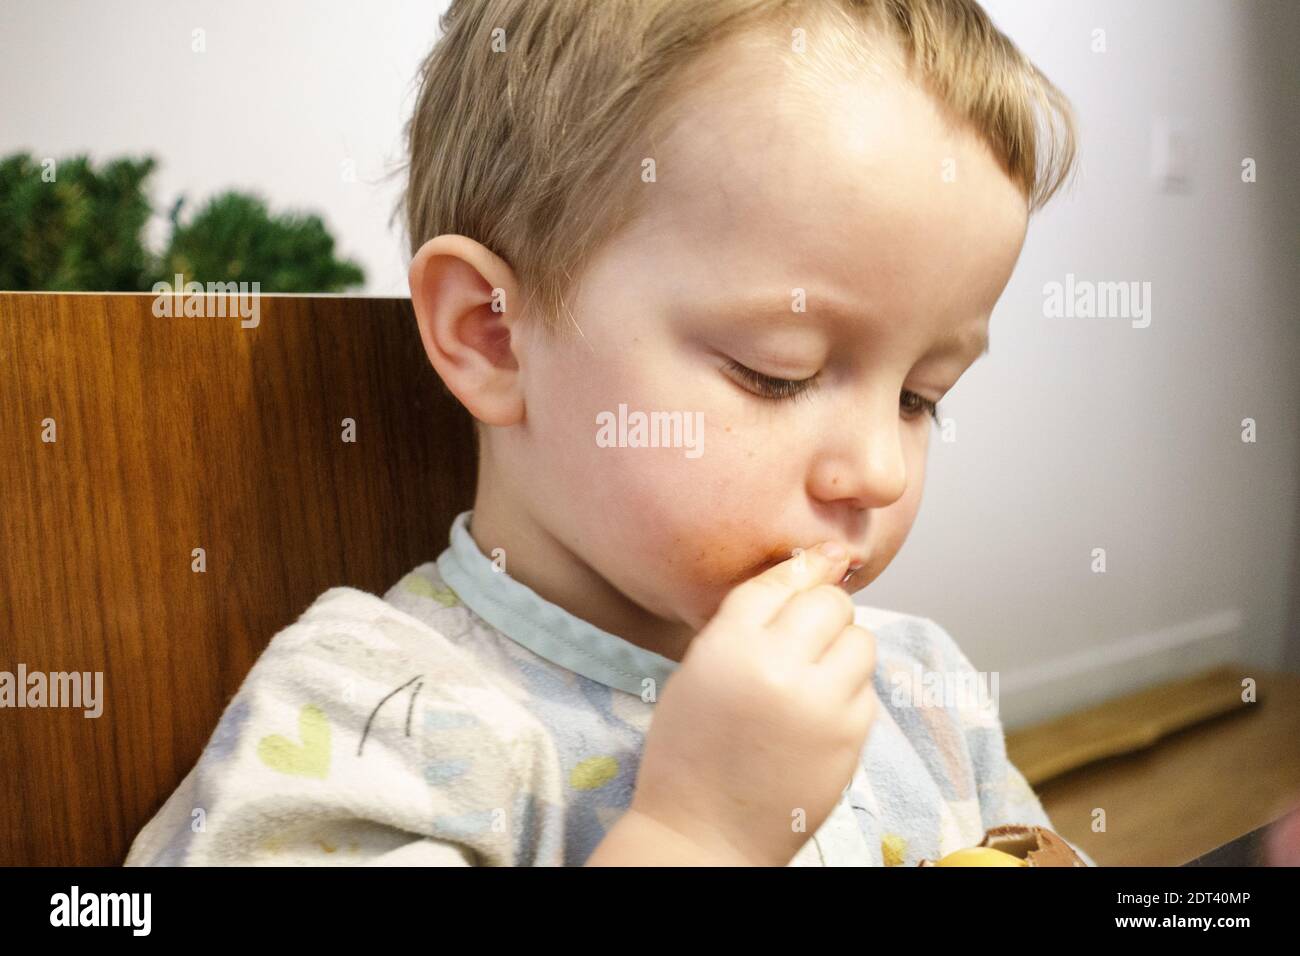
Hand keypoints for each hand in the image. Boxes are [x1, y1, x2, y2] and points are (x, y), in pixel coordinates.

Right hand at [630, 542, 877, 865]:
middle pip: (831, 603)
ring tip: (811, 676)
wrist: (704, 833)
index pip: (782, 581)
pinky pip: (866, 689)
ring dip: (842, 648)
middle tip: (802, 636)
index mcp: (729, 646)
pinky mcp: (850, 738)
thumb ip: (748, 620)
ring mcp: (822, 705)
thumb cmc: (690, 749)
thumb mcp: (699, 669)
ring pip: (860, 641)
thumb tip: (812, 567)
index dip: (805, 568)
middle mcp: (780, 668)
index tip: (822, 558)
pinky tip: (815, 714)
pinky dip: (847, 692)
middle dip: (823, 611)